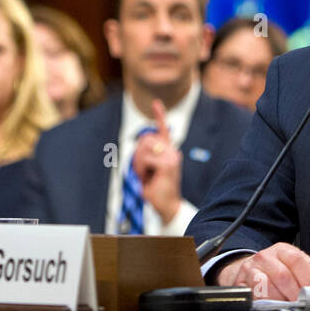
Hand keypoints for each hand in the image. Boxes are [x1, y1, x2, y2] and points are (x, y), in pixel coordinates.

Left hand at [132, 100, 182, 222]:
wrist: (167, 207)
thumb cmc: (156, 189)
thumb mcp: (149, 170)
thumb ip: (146, 156)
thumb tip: (142, 144)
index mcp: (168, 151)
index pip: (163, 130)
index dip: (159, 115)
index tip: (156, 103)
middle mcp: (172, 151)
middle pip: (145, 138)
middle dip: (137, 154)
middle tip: (141, 170)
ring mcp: (171, 157)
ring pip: (144, 147)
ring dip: (139, 163)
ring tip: (145, 175)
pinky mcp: (168, 164)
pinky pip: (146, 159)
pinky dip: (142, 169)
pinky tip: (147, 179)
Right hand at [214, 243, 309, 300]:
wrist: (253, 270)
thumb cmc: (277, 269)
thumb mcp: (294, 266)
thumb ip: (307, 271)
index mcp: (282, 249)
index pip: (297, 260)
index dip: (307, 279)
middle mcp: (266, 256)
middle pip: (283, 275)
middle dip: (294, 293)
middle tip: (300, 302)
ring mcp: (252, 267)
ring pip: (268, 285)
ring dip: (280, 298)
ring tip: (287, 303)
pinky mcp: (242, 280)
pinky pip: (255, 293)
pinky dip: (266, 300)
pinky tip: (273, 302)